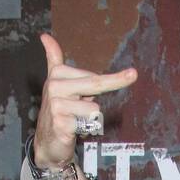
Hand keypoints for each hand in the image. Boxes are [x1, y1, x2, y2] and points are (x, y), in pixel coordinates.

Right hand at [33, 32, 136, 168]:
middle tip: (134, 74)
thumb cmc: (58, 111)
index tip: (133, 74)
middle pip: (95, 84)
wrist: (47, 143)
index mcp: (57, 74)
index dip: (112, 80)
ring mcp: (56, 106)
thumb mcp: (56, 83)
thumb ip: (53, 59)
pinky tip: (73, 130)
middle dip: (117, 81)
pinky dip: (85, 130)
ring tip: (76, 121)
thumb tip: (45, 36)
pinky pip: (88, 125)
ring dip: (90, 120)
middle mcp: (54, 87)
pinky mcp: (61, 124)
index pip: (92, 76)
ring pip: (94, 109)